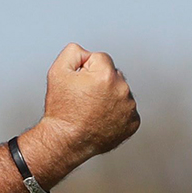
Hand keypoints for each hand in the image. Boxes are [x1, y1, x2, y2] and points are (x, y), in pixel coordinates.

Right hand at [41, 43, 140, 160]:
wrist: (65, 141)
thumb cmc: (61, 109)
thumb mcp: (58, 71)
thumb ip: (74, 51)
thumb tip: (88, 54)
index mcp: (106, 75)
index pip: (99, 59)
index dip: (86, 70)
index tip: (79, 86)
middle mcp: (122, 89)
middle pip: (112, 74)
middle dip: (100, 82)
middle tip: (84, 99)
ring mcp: (130, 108)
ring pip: (120, 91)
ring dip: (109, 97)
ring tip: (92, 110)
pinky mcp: (133, 122)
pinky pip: (126, 109)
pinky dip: (116, 113)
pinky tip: (102, 119)